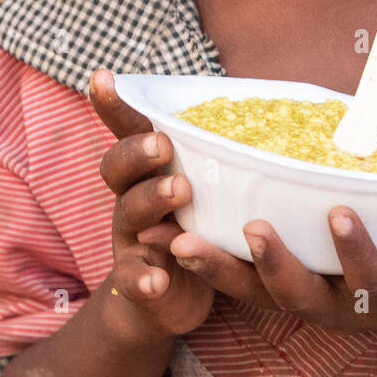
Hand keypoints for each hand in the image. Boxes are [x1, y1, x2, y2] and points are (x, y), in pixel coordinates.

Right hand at [91, 68, 213, 342]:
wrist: (167, 301)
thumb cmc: (197, 226)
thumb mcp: (207, 187)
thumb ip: (223, 154)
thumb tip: (275, 104)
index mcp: (149, 170)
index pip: (129, 130)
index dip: (113, 104)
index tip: (101, 75)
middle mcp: (132, 198)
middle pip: (120, 167)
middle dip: (138, 152)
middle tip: (164, 145)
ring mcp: (131, 239)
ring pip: (129, 214)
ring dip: (151, 200)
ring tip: (179, 192)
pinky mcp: (139, 283)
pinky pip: (133, 279)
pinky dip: (144, 279)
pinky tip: (158, 280)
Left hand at [136, 156, 376, 335]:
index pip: (371, 283)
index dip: (355, 254)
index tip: (340, 214)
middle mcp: (338, 308)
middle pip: (299, 299)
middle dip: (275, 267)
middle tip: (254, 228)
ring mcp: (301, 299)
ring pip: (253, 297)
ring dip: (216, 269)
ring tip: (179, 238)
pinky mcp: (273, 285)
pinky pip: (233, 282)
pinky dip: (200, 261)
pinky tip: (164, 232)